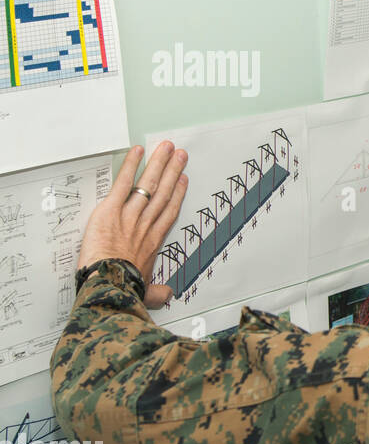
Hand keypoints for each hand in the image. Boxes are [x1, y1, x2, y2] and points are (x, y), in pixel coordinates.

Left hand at [78, 142, 188, 308]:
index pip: (168, 212)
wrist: (111, 283)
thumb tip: (167, 295)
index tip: (182, 180)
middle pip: (163, 192)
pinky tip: (138, 151)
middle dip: (172, 171)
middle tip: (180, 155)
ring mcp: (130, 214)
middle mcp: (145, 224)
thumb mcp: (146, 293)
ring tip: (166, 148)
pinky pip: (123, 183)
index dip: (177, 194)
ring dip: (158, 164)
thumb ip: (156, 292)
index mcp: (152, 241)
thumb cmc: (127, 287)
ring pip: (148, 184)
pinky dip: (130, 166)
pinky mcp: (111, 209)